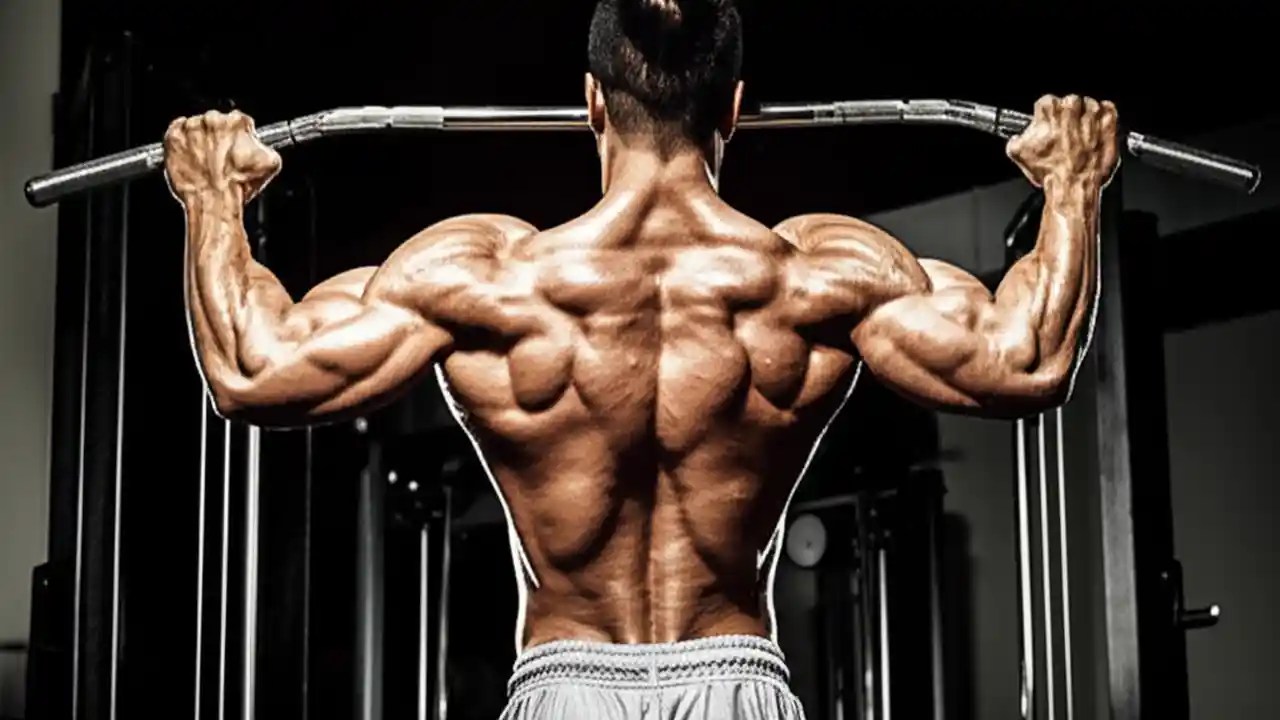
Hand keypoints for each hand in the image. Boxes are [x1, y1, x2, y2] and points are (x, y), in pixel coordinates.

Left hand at [163, 110, 280, 203]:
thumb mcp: (270, 165)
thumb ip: (266, 147)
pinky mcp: (173, 137)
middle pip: (217, 122)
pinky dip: (182, 141)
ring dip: (201, 140)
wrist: (214, 201)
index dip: (240, 137)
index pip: (239, 122)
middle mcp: (212, 120)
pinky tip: (191, 157)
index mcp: (236, 122)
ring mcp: (190, 127)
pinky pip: (176, 131)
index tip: (237, 148)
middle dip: (219, 138)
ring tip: (205, 161)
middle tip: (221, 158)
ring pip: (196, 127)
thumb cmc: (238, 185)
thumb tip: (259, 146)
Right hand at [1006, 94, 1119, 190]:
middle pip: (1070, 99)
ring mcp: (1092, 118)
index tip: (1048, 122)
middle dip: (1068, 112)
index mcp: (1049, 113)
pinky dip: (1105, 114)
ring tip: (1082, 130)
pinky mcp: (1108, 127)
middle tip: (1066, 128)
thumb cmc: (1049, 172)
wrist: (1072, 187)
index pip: (1047, 101)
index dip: (1047, 113)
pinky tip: (1097, 126)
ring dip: (1086, 113)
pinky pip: (1109, 109)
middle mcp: (1071, 111)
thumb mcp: (1020, 155)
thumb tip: (1017, 138)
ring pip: (1090, 103)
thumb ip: (1016, 139)